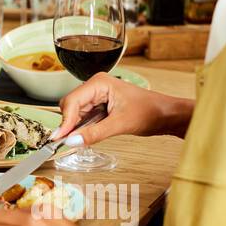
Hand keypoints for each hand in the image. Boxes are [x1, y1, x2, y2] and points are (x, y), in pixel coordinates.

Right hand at [53, 71, 177, 145]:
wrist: (166, 115)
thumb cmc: (149, 112)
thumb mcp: (120, 124)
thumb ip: (94, 133)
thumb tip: (72, 141)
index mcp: (99, 83)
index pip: (72, 101)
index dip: (65, 121)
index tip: (59, 138)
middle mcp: (95, 86)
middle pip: (70, 106)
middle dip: (69, 124)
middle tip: (68, 142)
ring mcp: (97, 95)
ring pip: (76, 112)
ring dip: (76, 126)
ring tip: (79, 140)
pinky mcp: (101, 105)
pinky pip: (85, 116)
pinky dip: (84, 127)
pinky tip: (87, 135)